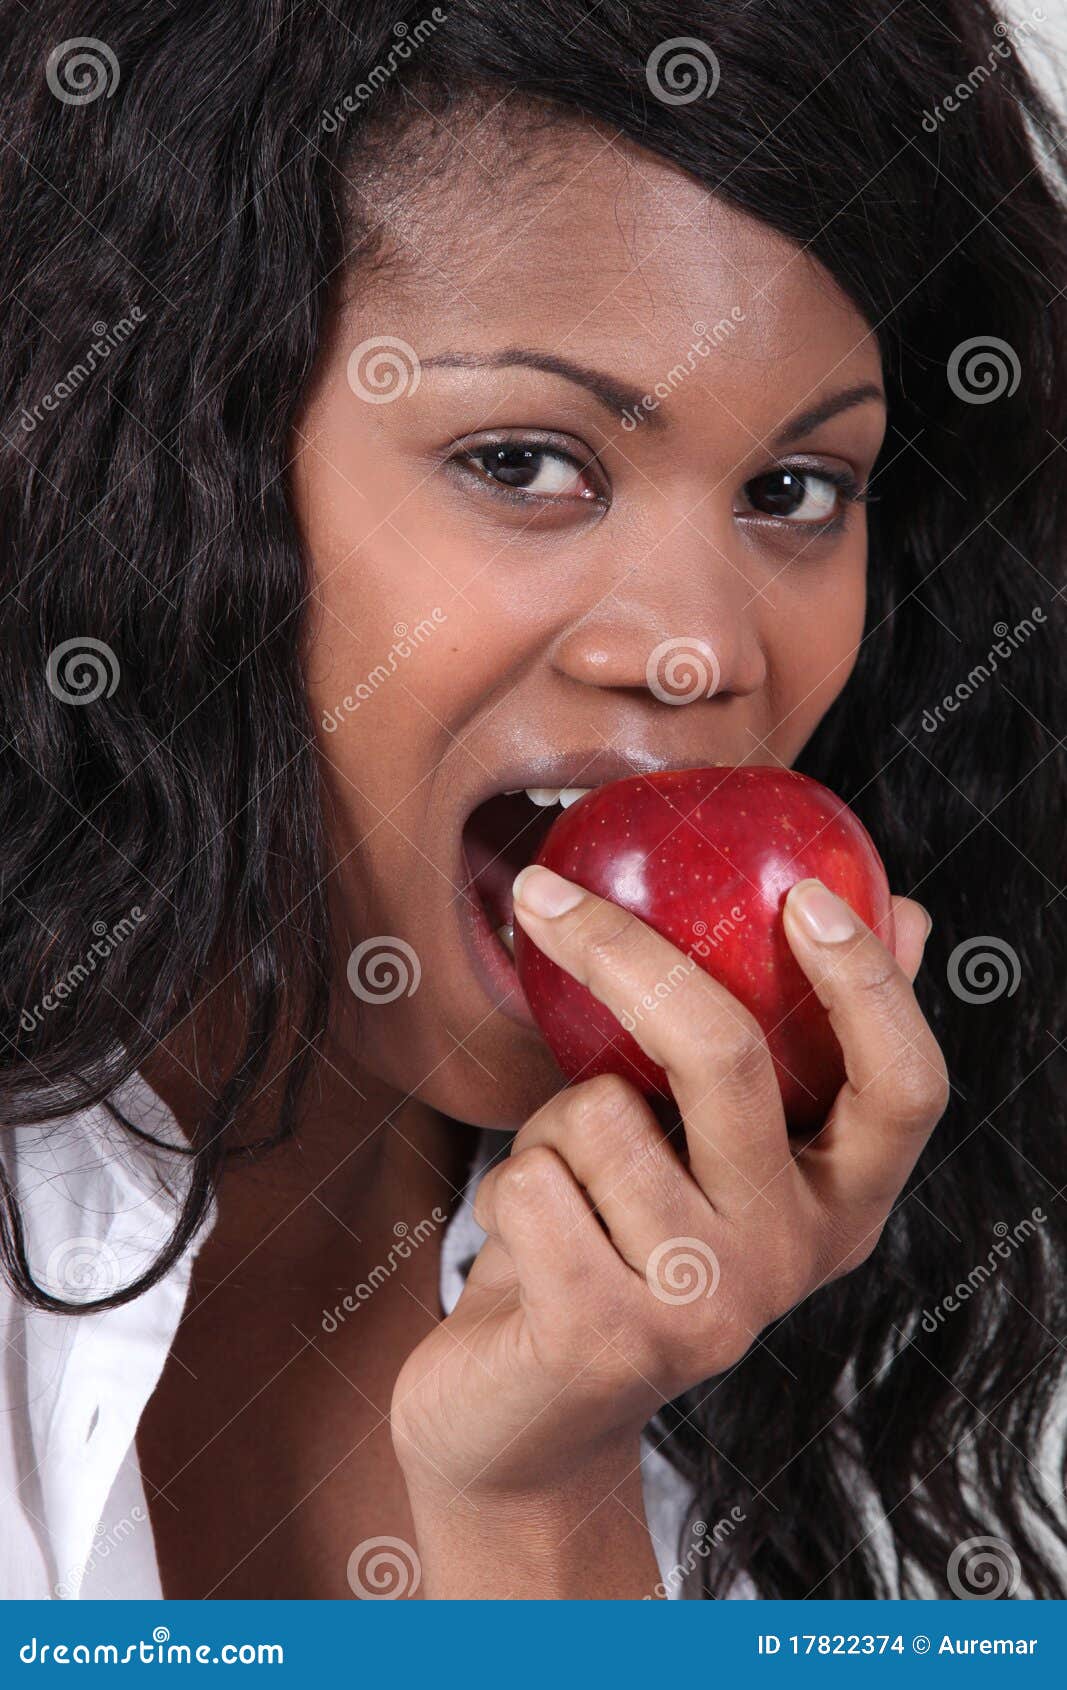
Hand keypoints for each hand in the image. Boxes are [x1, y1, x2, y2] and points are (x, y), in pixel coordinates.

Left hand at [390, 869, 946, 1594]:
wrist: (524, 1425)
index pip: (905, 1087)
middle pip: (727, 1059)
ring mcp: (706, 1308)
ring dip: (547, 1126)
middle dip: (622, 954)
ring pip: (597, 1112)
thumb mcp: (712, 1153)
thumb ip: (792, 1047)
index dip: (871, 986)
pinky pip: (530, 1178)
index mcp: (838, 1203)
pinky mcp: (608, 1339)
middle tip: (541, 894)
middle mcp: (791, 1259)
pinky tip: (525, 1249)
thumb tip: (907, 912)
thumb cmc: (618, 1252)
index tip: (809, 892)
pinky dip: (504, 1189)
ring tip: (563, 1194)